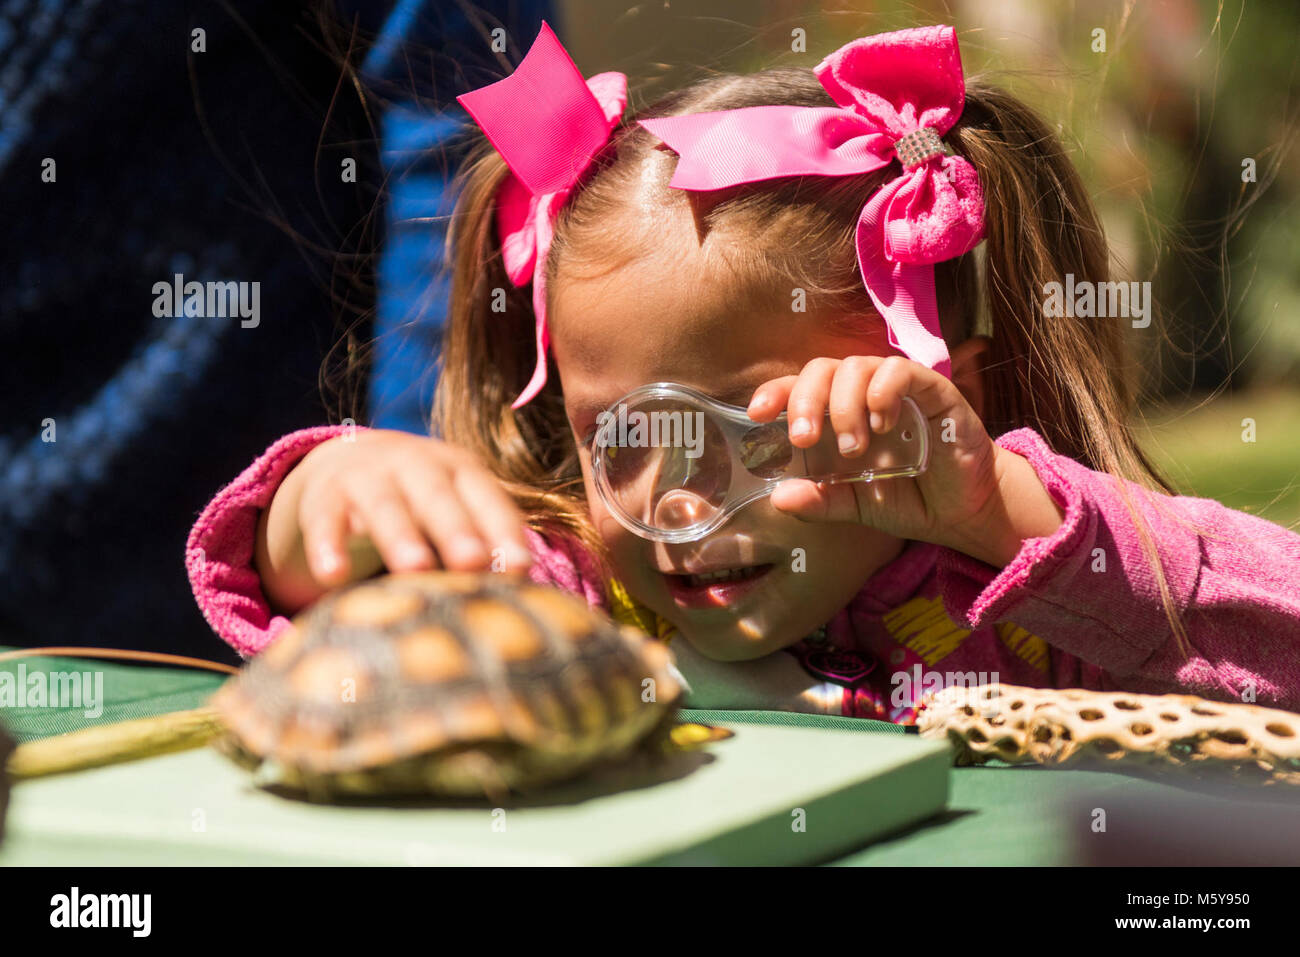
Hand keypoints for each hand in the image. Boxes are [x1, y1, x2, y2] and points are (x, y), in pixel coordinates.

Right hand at [257, 429, 533, 611]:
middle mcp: (416, 464)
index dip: (504, 529)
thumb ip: (483, 546)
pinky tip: (333, 577)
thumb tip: (524, 604)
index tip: (521, 568)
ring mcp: (368, 475)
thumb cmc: (423, 505)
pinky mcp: (324, 495)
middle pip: (439, 496)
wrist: (348, 463)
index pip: (487, 497)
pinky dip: (328, 545)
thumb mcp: (455, 511)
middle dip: (457, 528)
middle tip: (474, 563)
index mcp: (460, 470)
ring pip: (385, 504)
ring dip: (401, 535)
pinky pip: (325, 520)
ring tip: (415, 569)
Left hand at [746, 355, 1062, 567]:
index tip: (756, 414)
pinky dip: (884, 389)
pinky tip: (882, 421)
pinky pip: (902, 370)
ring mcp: (898, 389)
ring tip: (853, 448)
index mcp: (839, 414)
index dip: (775, 392)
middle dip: (805, 400)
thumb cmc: (907, 497)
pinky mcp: (934, 391)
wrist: (963, 511)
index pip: (799, 387)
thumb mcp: (855, 505)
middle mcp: (864, 394)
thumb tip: (779, 498)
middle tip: (803, 439)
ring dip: (845, 405)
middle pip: (823, 369)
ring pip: (857, 366)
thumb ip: (820, 500)